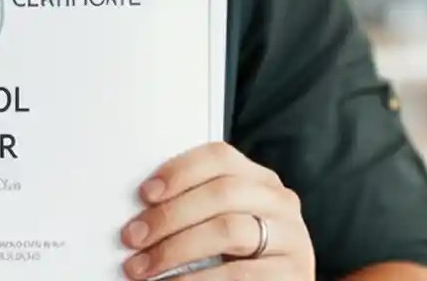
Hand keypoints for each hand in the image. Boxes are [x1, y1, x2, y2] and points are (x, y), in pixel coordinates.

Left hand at [120, 142, 313, 279]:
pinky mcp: (292, 273)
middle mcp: (279, 202)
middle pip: (220, 194)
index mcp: (259, 180)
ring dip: (175, 250)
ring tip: (142, 267)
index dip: (179, 171)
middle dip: (168, 216)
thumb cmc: (241, 254)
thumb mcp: (221, 221)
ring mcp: (291, 238)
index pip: (219, 158)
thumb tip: (140, 211)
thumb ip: (194, 205)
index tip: (144, 193)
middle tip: (133, 237)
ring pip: (228, 230)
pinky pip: (237, 274)